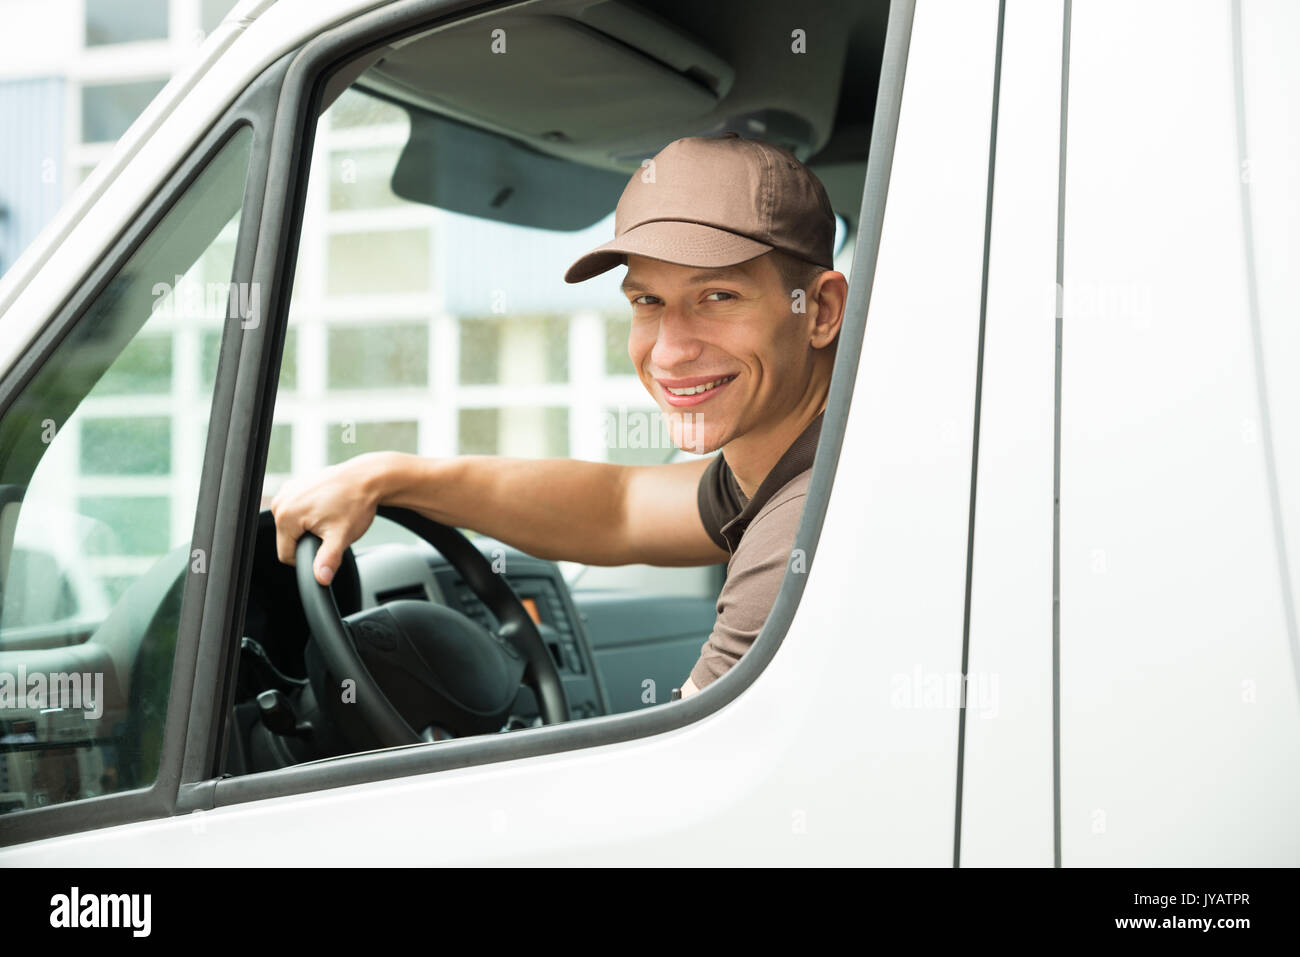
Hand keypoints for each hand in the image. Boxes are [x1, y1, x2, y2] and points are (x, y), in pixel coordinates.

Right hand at [270, 453, 388, 585]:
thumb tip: (321, 579)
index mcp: (285, 515)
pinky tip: (327, 507)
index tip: (325, 546)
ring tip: (330, 516)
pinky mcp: (295, 485)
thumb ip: (328, 560)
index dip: (306, 558)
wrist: (367, 478)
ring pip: (292, 526)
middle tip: (330, 528)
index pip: (286, 555)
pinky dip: (310, 513)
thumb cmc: (355, 503)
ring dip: (308, 527)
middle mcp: (281, 501)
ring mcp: (287, 490)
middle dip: (308, 540)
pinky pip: (297, 511)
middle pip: (287, 539)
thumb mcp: (341, 536)